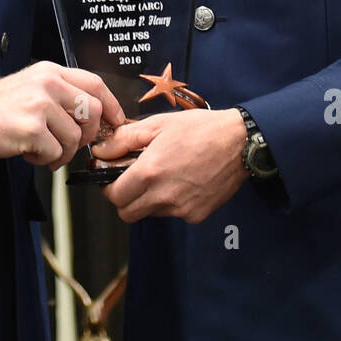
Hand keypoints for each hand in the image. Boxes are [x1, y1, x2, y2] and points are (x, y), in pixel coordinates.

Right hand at [0, 62, 124, 169]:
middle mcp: (48, 84)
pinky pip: (55, 153)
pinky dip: (44, 159)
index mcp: (51, 71)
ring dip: (62, 152)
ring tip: (41, 150)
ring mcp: (40, 105)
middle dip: (87, 135)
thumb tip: (92, 117)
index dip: (111, 104)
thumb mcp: (31, 86)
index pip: (95, 83)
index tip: (116, 121)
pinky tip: (28, 153)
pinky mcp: (31, 128)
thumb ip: (60, 95)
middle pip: (92, 111)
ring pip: (75, 137)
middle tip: (72, 145)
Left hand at [92, 108, 247, 222]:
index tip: (115, 177)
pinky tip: (184, 181)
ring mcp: (181, 209)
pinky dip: (172, 203)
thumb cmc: (200, 129)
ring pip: (150, 213)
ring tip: (165, 175)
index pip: (114, 196)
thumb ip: (124, 139)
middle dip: (126, 199)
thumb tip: (101, 151)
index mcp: (149, 173)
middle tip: (134, 180)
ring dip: (149, 200)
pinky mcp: (197, 215)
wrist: (240, 142)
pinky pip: (174, 214)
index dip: (110, 187)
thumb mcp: (158, 125)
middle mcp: (163, 196)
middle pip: (128, 213)